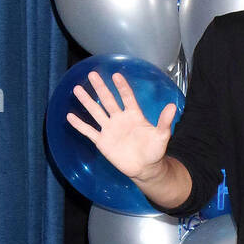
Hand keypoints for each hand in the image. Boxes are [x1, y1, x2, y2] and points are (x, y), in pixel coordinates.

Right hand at [65, 70, 175, 184]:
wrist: (145, 168)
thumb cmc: (154, 151)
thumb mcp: (161, 136)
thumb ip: (165, 121)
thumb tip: (173, 106)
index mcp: (134, 115)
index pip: (127, 97)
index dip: (122, 87)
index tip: (116, 75)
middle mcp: (120, 119)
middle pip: (108, 100)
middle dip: (100, 88)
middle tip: (92, 74)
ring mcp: (110, 129)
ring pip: (96, 112)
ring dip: (87, 101)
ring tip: (77, 89)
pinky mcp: (102, 141)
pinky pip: (89, 131)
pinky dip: (80, 125)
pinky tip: (69, 116)